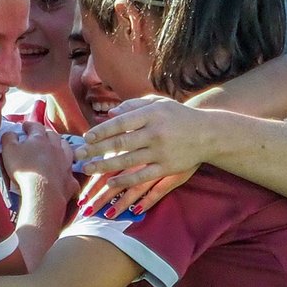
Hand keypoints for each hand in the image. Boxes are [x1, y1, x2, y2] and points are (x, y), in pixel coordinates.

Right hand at [2, 123, 81, 206]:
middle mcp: (56, 148)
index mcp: (40, 139)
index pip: (35, 127)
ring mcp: (66, 163)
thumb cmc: (24, 170)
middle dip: (46, 134)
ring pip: (67, 149)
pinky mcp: (70, 180)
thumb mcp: (9, 151)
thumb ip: (9, 138)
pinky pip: (70, 174)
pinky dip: (67, 172)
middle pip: (53, 135)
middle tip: (40, 136)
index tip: (24, 127)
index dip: (29, 125)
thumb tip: (10, 133)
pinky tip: (63, 175)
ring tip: (56, 148)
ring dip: (61, 147)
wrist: (43, 193)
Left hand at [76, 95, 208, 213]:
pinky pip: (142, 176)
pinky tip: (110, 183)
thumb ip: (134, 106)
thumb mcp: (159, 103)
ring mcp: (161, 152)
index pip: (120, 123)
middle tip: (78, 155)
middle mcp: (155, 132)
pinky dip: (125, 181)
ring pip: (127, 161)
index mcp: (151, 114)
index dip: (101, 131)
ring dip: (105, 166)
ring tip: (88, 169)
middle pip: (120, 143)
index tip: (86, 138)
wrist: (208, 132)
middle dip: (96, 150)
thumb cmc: (179, 116)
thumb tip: (110, 114)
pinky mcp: (167, 167)